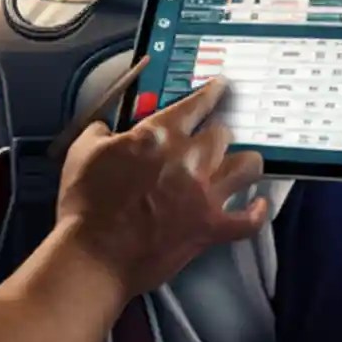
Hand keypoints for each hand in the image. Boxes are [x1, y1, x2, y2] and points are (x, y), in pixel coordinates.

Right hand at [55, 59, 267, 297]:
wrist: (93, 253)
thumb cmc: (85, 204)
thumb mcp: (82, 153)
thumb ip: (100, 132)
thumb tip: (106, 128)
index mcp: (160, 134)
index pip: (198, 103)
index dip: (213, 93)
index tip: (222, 87)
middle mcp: (190, 157)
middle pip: (224, 133)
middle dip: (218, 135)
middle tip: (212, 141)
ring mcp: (205, 193)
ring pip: (248, 166)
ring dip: (243, 164)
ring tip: (239, 166)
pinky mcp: (211, 227)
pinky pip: (250, 219)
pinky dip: (257, 212)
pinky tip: (258, 206)